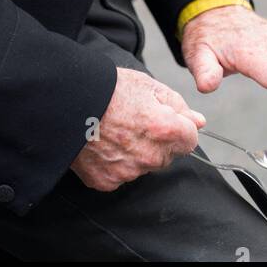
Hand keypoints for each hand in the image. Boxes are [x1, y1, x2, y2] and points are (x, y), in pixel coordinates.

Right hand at [70, 67, 204, 191]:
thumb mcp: (147, 84)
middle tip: (134, 121)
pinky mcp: (106, 182)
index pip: (190, 139)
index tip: (162, 117)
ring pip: (145, 166)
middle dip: (159, 140)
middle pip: (168, 154)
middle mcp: (149, 156)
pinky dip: (115, 163)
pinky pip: (121, 175)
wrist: (67, 101)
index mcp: (164, 129)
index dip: (178, 125)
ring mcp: (127, 172)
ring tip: (115, 130)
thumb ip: (177, 105)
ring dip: (138, 152)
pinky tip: (103, 144)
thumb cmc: (108, 88)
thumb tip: (199, 121)